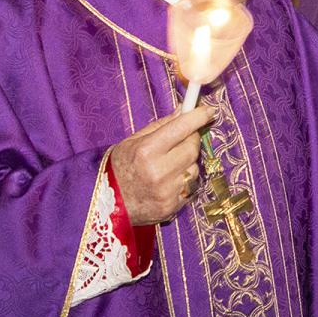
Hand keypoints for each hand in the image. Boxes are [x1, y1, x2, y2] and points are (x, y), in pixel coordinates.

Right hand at [109, 105, 213, 224]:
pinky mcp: (173, 206)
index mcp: (146, 151)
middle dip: (192, 140)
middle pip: (192, 148)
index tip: (209, 110)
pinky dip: (183, 180)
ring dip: (187, 163)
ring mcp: (167, 191)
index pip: (181, 128)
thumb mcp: (134, 141)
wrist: (108, 205)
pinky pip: (190, 186)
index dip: (198, 117)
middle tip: (183, 138)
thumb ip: (162, 125)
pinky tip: (167, 182)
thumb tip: (184, 109)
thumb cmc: (120, 167)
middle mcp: (158, 172)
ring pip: (194, 168)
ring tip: (168, 165)